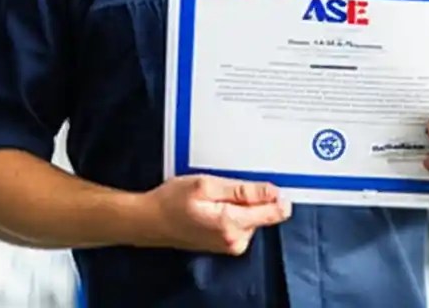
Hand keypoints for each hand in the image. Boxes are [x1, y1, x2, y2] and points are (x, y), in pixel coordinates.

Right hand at [143, 174, 291, 255]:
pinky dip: (233, 211)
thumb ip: (244, 190)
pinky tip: (213, 207)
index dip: (276, 194)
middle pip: (264, 212)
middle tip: (224, 188)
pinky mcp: (227, 244)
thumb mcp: (208, 185)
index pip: (275, 212)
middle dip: (250, 196)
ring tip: (214, 197)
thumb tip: (274, 193)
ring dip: (240, 203)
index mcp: (232, 224)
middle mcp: (235, 240)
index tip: (270, 184)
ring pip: (253, 216)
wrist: (151, 220)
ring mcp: (231, 244)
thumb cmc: (172, 201)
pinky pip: (242, 222)